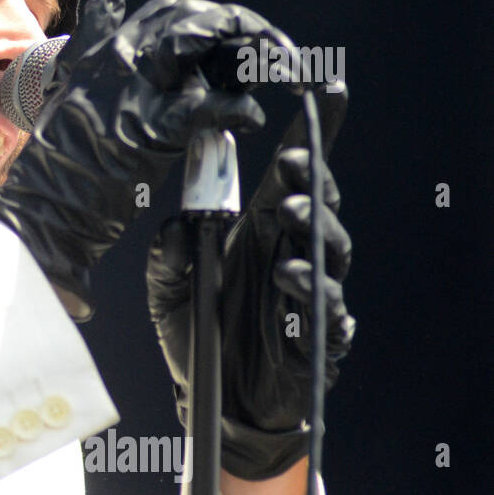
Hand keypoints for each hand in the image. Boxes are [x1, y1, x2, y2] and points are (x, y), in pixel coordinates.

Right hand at [0, 0, 295, 319]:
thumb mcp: (70, 87)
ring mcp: (130, 91)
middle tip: (269, 47)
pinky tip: (252, 117)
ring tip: (276, 66)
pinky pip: (202, 107)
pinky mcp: (146, 130)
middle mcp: (115, 61)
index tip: (234, 36)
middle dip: (236, 24)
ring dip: (245, 48)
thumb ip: (91, 44)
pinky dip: (235, 109)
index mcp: (101, 53)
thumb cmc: (60, 160)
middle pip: (187, 17)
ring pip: (195, 43)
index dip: (207, 17)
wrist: (43, 208)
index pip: (164, 11)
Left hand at [146, 84, 355, 479]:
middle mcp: (288, 251)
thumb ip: (166, 257)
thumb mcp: (165, 293)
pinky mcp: (316, 333)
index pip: (288, 175)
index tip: (321, 91)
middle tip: (291, 163)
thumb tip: (177, 227)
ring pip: (329, 246)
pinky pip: (323, 304)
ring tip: (287, 210)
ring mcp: (306, 291)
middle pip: (315, 202)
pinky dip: (305, 284)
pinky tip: (286, 272)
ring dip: (310, 224)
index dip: (311, 135)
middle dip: (309, 179)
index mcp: (258, 230)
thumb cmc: (200, 335)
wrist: (215, 403)